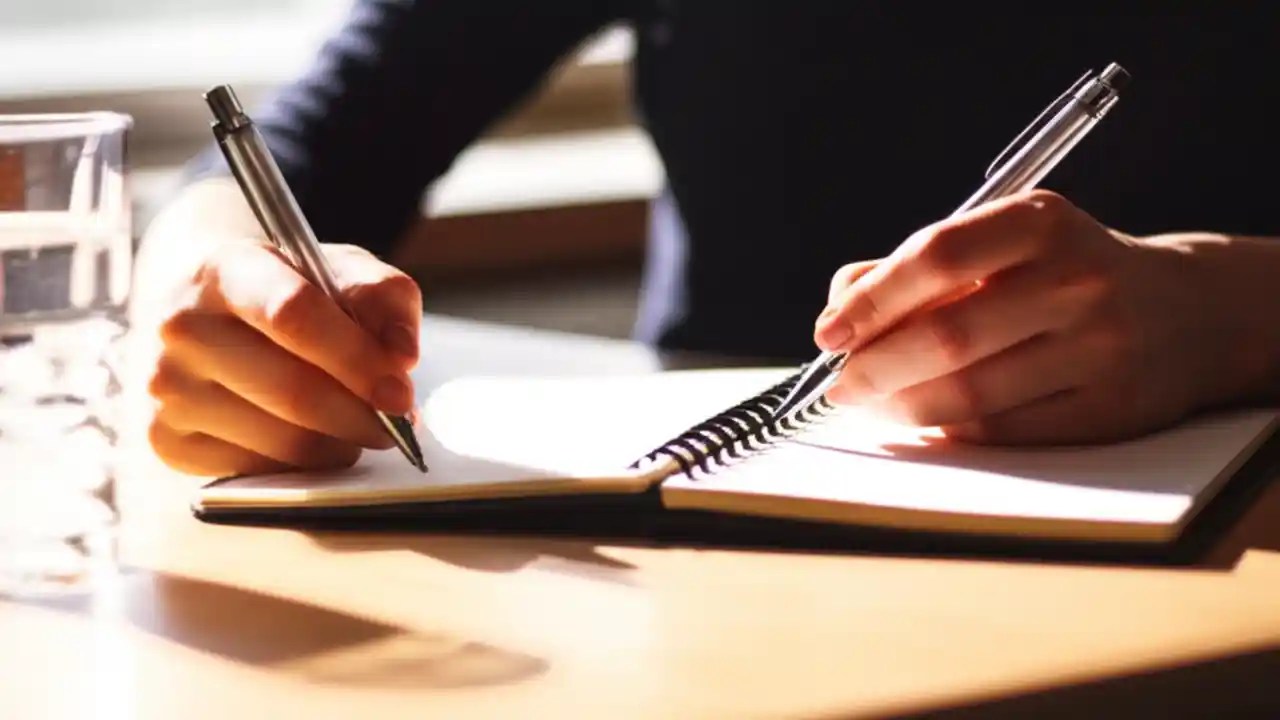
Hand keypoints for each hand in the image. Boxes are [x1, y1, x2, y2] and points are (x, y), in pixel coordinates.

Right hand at [145, 238, 421, 475]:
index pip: (294, 315)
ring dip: (340, 444)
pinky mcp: (167, 439)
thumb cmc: (288, 293)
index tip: (400, 394)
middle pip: (294, 390)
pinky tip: (313, 439)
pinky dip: (304, 466)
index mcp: (226, 270)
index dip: (357, 360)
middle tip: (398, 425)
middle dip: (362, 416)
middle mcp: (183, 326)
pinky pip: (260, 472)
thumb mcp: (341, 272)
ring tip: (357, 425)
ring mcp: (167, 387)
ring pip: (283, 440)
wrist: (209, 313)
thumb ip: (384, 298)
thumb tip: (402, 355)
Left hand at [815, 190, 1217, 444]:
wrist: (1185, 313)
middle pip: (946, 336)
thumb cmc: (1060, 274)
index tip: (828, 333)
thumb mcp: (1003, 241)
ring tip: (873, 402)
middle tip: (840, 382)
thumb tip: (839, 307)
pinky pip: (1003, 430)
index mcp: (1040, 222)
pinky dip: (949, 428)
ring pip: (971, 394)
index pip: (935, 255)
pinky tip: (927, 417)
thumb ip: (916, 265)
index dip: (870, 300)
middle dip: (875, 366)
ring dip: (902, 405)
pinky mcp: (1109, 409)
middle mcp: (1076, 280)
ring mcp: (1099, 348)